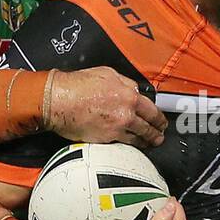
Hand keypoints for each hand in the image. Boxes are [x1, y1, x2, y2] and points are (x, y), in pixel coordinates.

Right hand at [46, 67, 166, 146]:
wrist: (59, 100)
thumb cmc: (78, 85)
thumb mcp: (107, 73)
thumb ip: (125, 83)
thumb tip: (134, 90)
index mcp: (129, 95)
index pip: (152, 109)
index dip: (159, 116)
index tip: (161, 120)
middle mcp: (127, 113)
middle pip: (149, 126)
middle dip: (157, 131)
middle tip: (160, 135)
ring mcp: (117, 128)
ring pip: (139, 138)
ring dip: (147, 141)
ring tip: (151, 143)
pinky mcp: (106, 139)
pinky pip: (124, 143)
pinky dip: (131, 145)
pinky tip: (134, 146)